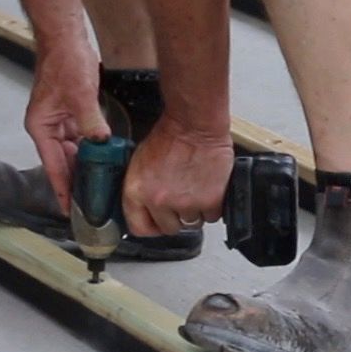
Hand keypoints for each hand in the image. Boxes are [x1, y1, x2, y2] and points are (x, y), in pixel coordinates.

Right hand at [25, 43, 106, 214]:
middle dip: (77, 180)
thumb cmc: (64, 62)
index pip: (52, 166)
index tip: (69, 210)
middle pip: (63, 161)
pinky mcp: (72, 113)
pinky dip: (93, 147)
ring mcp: (60, 120)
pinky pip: (82, 137)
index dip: (62, 189)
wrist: (66, 38)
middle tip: (94, 200)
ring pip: (74, 150)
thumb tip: (101, 144)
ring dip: (87, 163)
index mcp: (40, 127)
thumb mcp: (80, 96)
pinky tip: (106, 157)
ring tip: (102, 184)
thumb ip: (91, 123)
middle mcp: (47, 127)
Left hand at [123, 117, 233, 237]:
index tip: (158, 222)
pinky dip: (213, 206)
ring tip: (196, 189)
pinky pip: (212, 216)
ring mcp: (185, 203)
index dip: (152, 226)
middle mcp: (159, 201)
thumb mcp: (140, 163)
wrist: (195, 123)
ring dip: (196, 210)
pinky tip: (209, 188)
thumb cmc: (170, 136)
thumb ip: (141, 190)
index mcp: (136, 192)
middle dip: (177, 216)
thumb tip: (144, 208)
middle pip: (170, 228)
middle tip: (182, 198)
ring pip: (193, 223)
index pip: (139, 228)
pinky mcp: (209, 201)